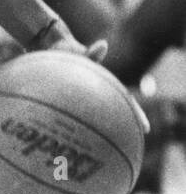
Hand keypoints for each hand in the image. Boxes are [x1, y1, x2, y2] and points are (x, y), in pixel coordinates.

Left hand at [33, 21, 147, 132]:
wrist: (47, 48)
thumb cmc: (65, 50)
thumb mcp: (77, 52)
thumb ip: (90, 53)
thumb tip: (102, 46)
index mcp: (104, 83)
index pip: (125, 100)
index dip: (136, 115)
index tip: (146, 129)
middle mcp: (96, 92)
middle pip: (114, 112)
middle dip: (124, 126)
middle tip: (133, 142)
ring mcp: (81, 97)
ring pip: (93, 116)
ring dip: (99, 131)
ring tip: (104, 148)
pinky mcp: (66, 99)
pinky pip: (71, 116)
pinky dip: (73, 127)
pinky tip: (68, 142)